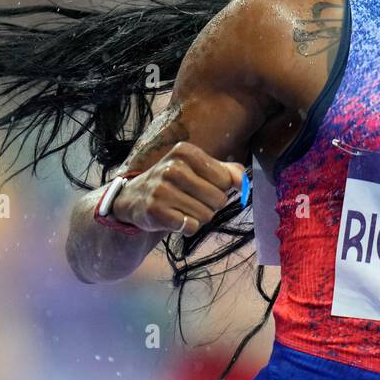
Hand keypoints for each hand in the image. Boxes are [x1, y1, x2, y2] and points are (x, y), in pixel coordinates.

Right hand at [114, 141, 245, 236]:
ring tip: (183, 208)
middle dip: (211, 205)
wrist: (135, 197)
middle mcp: (172, 168)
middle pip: (218, 199)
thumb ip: (228, 171)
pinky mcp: (156, 211)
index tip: (205, 186)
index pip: (225, 179)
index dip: (220, 188)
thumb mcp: (199, 168)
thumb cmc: (176, 182)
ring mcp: (162, 190)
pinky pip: (191, 227)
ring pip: (206, 215)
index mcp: (185, 152)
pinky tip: (176, 218)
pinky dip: (188, 227)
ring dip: (199, 217)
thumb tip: (243, 183)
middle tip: (193, 200)